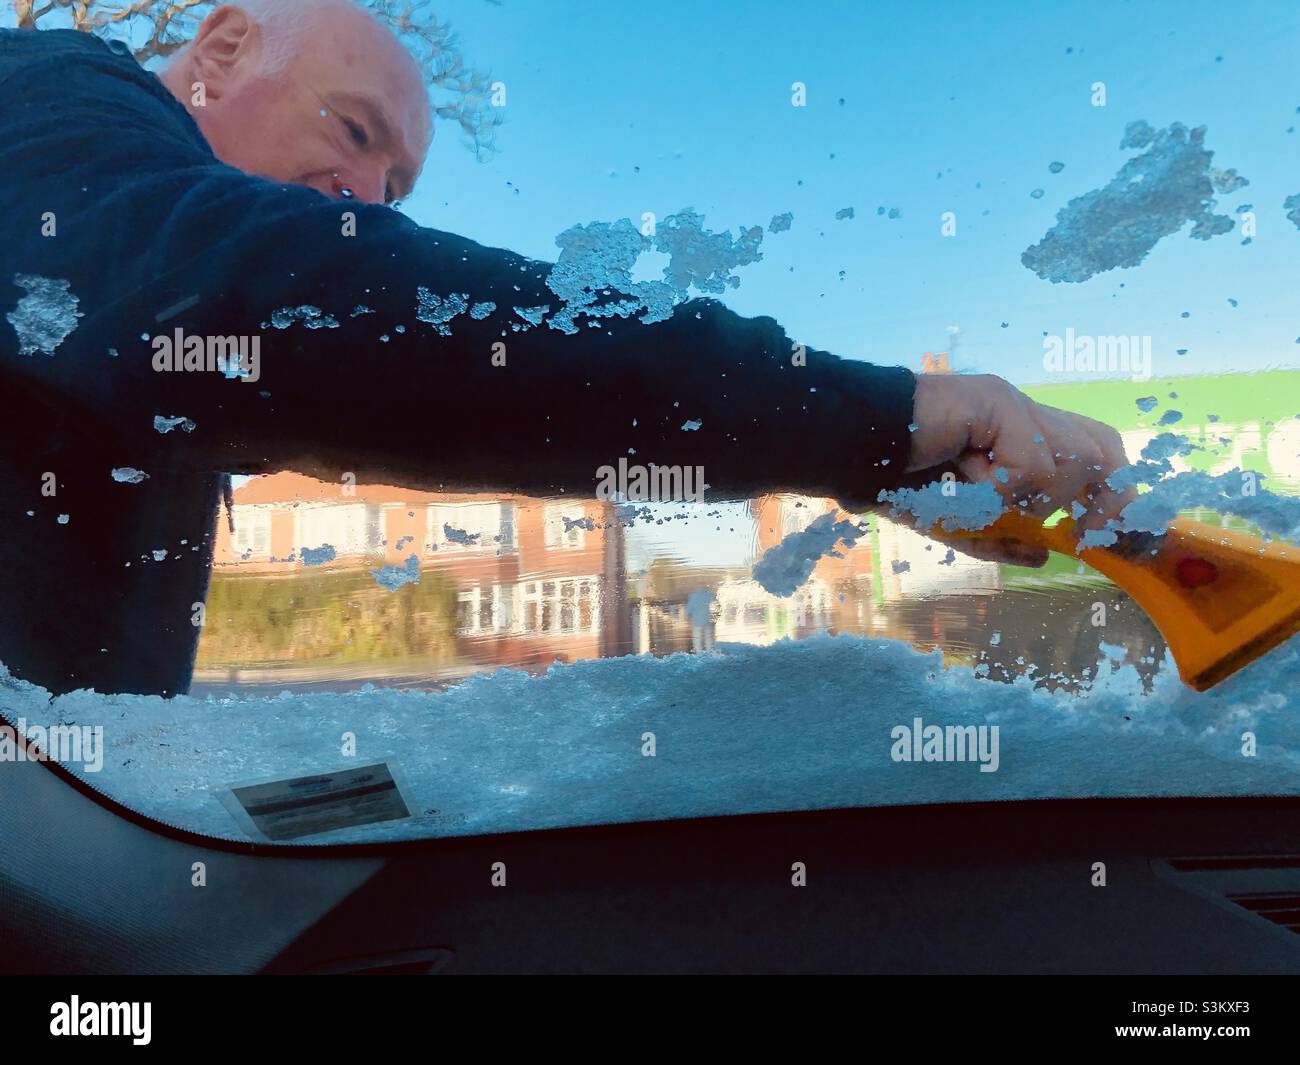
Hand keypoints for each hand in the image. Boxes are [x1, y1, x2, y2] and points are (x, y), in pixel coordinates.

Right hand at [905, 373, 1131, 566]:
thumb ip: (1000, 536)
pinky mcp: (999, 403)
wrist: (853, 448)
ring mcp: (1012, 403)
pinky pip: (1031, 465)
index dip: (1108, 493)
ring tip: (982, 494)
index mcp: (1016, 435)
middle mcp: (1022, 412)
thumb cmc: (895, 481)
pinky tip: (964, 477)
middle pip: (1103, 446)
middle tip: (1079, 535)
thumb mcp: (958, 522)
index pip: (1091, 450)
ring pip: (1071, 460)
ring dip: (1032, 497)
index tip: (1095, 537)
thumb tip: (1045, 555)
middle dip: (1107, 497)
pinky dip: (1002, 489)